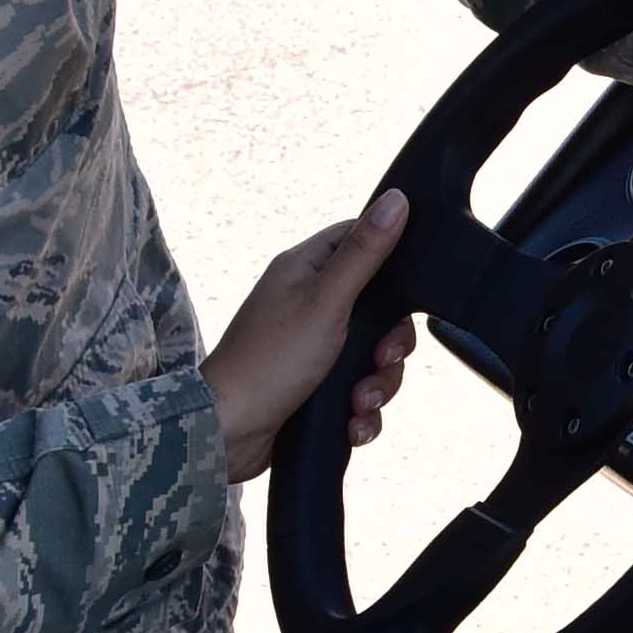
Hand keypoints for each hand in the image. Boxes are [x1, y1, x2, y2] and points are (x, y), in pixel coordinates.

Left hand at [204, 192, 416, 484]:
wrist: (227, 434)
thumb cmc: (268, 361)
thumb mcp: (324, 301)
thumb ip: (363, 253)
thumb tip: (397, 198)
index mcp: (306, 270)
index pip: (361, 242)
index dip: (392, 262)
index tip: (405, 294)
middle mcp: (311, 304)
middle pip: (381, 310)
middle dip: (390, 345)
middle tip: (380, 360)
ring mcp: (315, 348)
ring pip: (376, 357)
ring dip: (378, 385)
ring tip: (359, 404)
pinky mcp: (318, 388)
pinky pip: (360, 393)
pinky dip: (362, 412)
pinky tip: (352, 425)